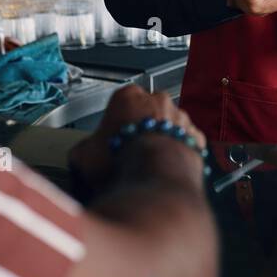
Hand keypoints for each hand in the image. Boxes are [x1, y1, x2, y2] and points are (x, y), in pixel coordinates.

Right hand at [68, 84, 206, 192]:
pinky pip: (186, 142)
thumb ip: (84, 149)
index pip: (119, 101)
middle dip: (139, 127)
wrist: (156, 180)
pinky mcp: (196, 138)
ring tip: (147, 163)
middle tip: (128, 150)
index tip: (110, 135)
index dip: (114, 122)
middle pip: (146, 111)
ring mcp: (179, 118)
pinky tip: (165, 168)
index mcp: (128, 96)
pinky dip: (178, 152)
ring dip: (160, 139)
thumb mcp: (84, 155)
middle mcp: (158, 101)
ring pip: (168, 125)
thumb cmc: (122, 162)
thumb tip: (80, 156)